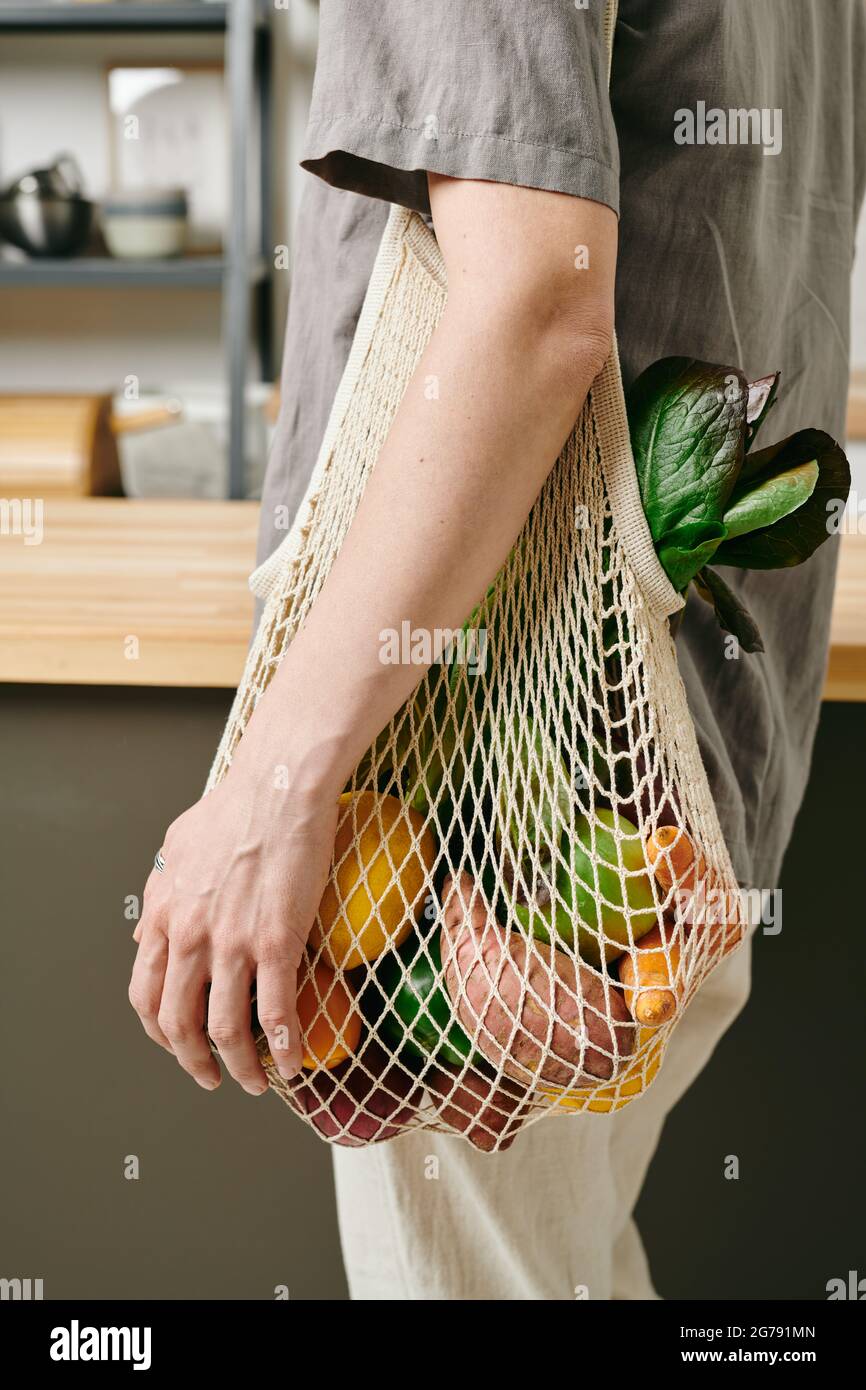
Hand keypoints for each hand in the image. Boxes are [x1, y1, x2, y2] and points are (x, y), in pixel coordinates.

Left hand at [128, 772, 338, 1093]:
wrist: (280, 784)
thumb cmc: (235, 805)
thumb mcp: (174, 847)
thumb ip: (158, 893)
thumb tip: (144, 930)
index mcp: (164, 915)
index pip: (146, 994)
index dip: (160, 1033)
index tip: (179, 1046)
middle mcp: (190, 936)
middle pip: (178, 1024)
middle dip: (194, 1063)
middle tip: (214, 1077)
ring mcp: (232, 942)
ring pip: (226, 1029)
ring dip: (241, 1067)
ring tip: (258, 1080)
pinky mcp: (277, 941)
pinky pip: (278, 1011)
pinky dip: (285, 1047)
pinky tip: (295, 1062)